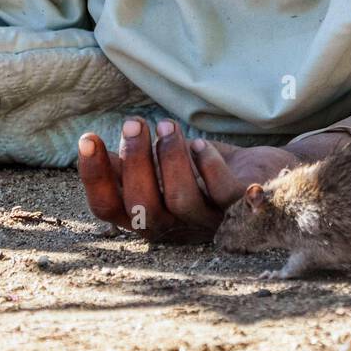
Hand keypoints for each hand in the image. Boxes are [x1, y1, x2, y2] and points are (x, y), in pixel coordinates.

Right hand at [77, 118, 297, 243]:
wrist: (264, 173)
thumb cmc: (205, 169)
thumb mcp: (162, 165)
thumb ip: (132, 163)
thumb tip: (91, 147)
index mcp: (146, 217)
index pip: (108, 208)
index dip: (94, 177)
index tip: (87, 138)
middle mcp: (173, 228)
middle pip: (142, 208)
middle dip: (135, 161)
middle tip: (135, 122)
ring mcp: (208, 223)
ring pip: (181, 201)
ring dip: (171, 158)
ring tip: (169, 125)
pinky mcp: (241, 210)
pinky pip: (223, 194)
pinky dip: (210, 166)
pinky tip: (202, 145)